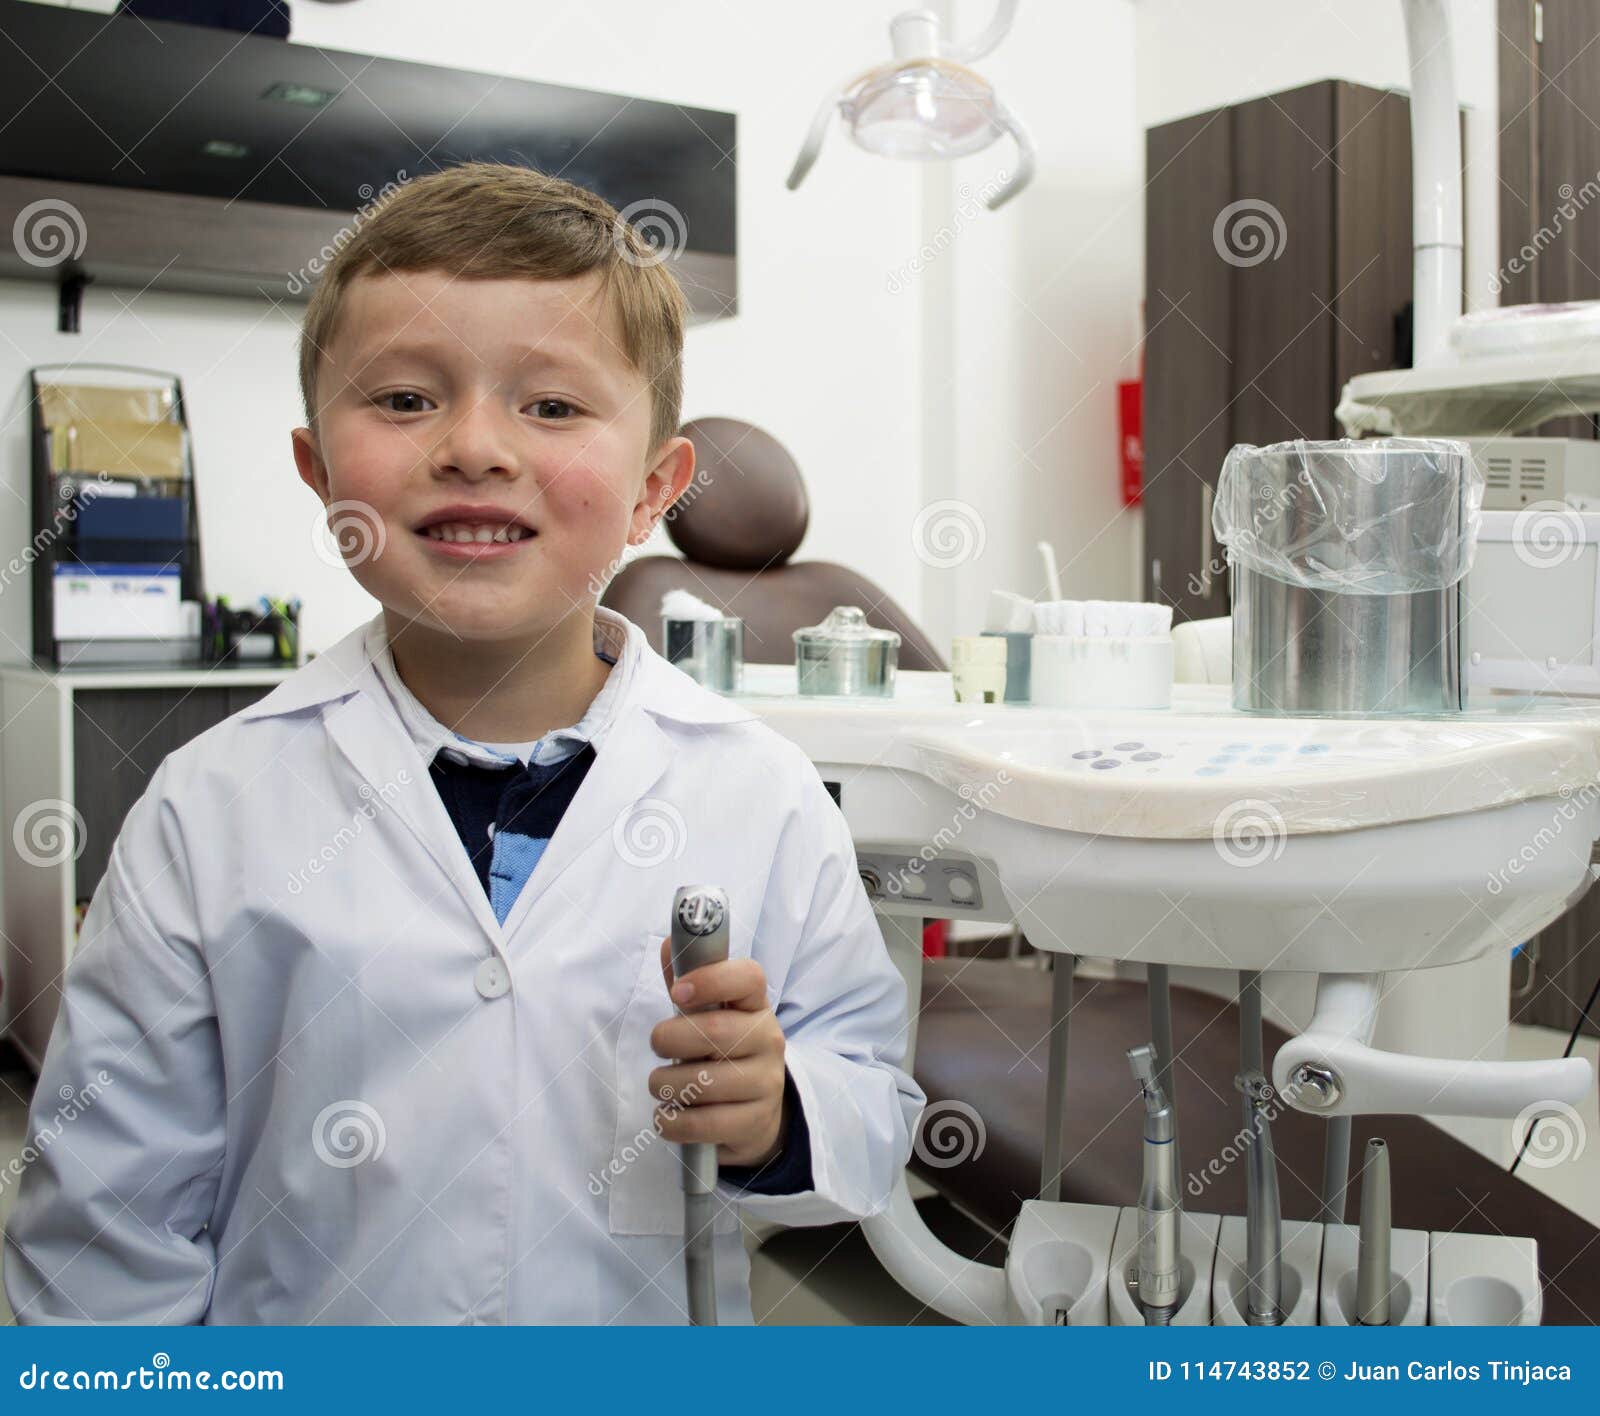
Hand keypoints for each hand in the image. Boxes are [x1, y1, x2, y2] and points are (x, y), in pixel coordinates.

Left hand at [649, 938, 787, 1167]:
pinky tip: (668, 1114)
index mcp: (756, 1005)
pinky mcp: (754, 1122)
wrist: (755, 1111)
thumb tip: (671, 943)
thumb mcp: (708, 1014)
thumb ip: (686, 980)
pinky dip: (671, 1121)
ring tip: (663, 1084)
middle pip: (714, 1032)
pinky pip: (702, 1124)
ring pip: (704, 1082)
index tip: (677, 992)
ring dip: (666, 1084)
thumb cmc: (722, 1051)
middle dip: (669, 1039)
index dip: (710, 979)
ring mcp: (765, 1083)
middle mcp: (768, 1040)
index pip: (748, 978)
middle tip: (657, 1044)